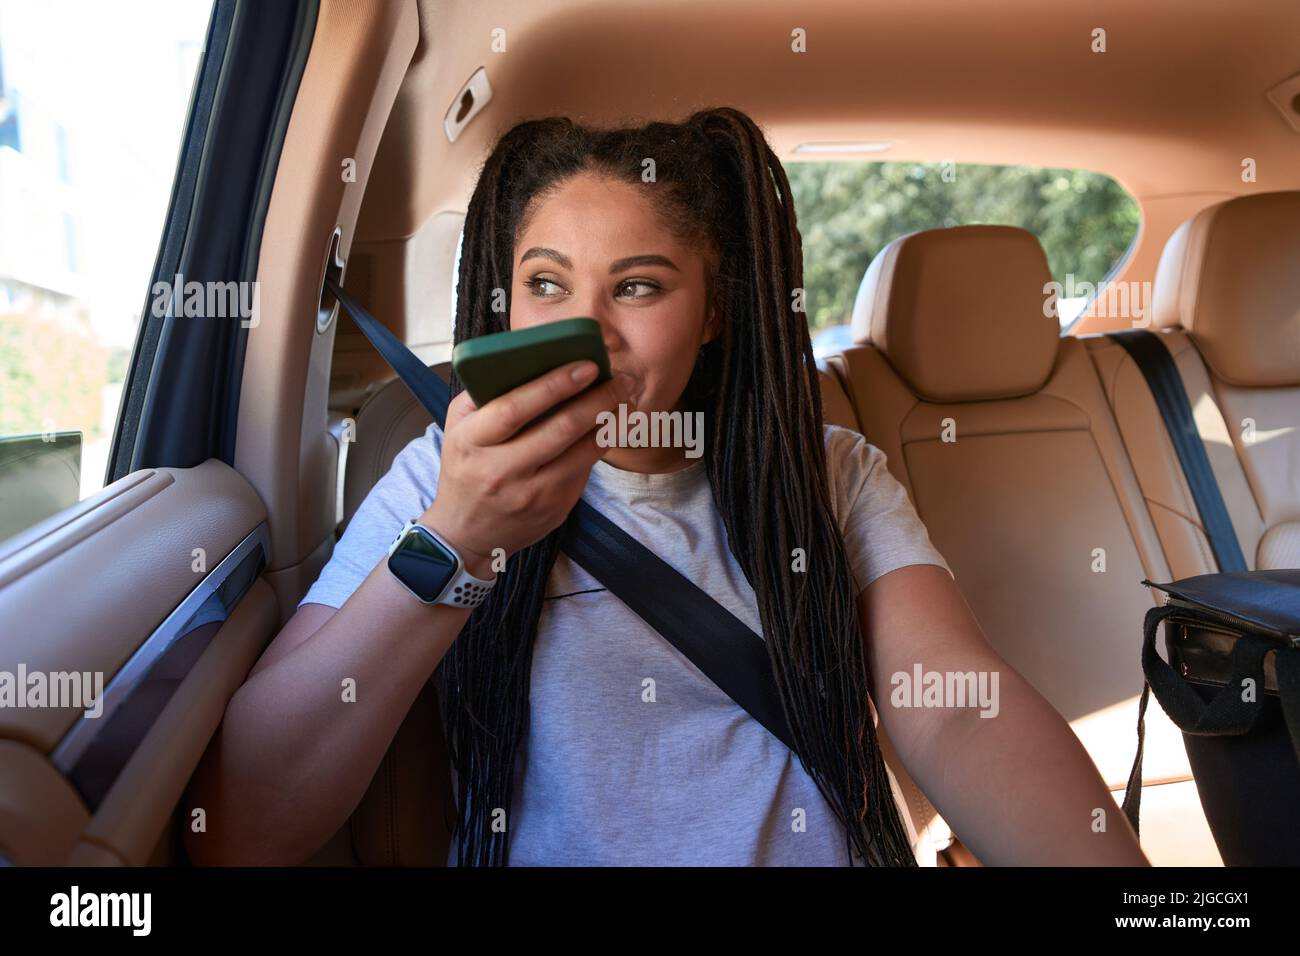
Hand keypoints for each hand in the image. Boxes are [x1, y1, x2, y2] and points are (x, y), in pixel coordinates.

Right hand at [422, 360, 630, 573]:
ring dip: (610, 421)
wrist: (465, 532)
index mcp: (472, 442)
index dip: (555, 384)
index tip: (587, 364)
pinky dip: (602, 443)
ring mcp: (531, 494)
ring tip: (626, 397)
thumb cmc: (466, 467)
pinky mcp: (553, 509)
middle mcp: (501, 471)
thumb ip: (485, 395)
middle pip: (560, 428)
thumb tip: (534, 360)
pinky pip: (585, 469)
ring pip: (582, 452)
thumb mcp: (458, 428)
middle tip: (623, 378)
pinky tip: (613, 424)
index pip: (515, 408)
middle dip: (598, 399)